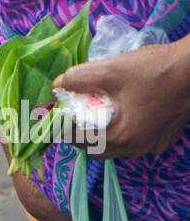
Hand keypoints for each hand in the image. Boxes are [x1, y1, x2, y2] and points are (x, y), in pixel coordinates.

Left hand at [55, 42, 189, 158]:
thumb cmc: (154, 70)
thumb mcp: (112, 69)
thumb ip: (81, 78)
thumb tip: (58, 85)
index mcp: (118, 137)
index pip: (80, 141)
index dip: (66, 128)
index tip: (62, 116)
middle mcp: (133, 150)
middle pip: (96, 150)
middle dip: (84, 135)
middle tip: (79, 116)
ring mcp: (149, 149)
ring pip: (116, 149)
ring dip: (104, 137)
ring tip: (102, 116)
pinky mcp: (161, 143)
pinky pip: (136, 144)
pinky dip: (127, 134)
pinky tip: (129, 116)